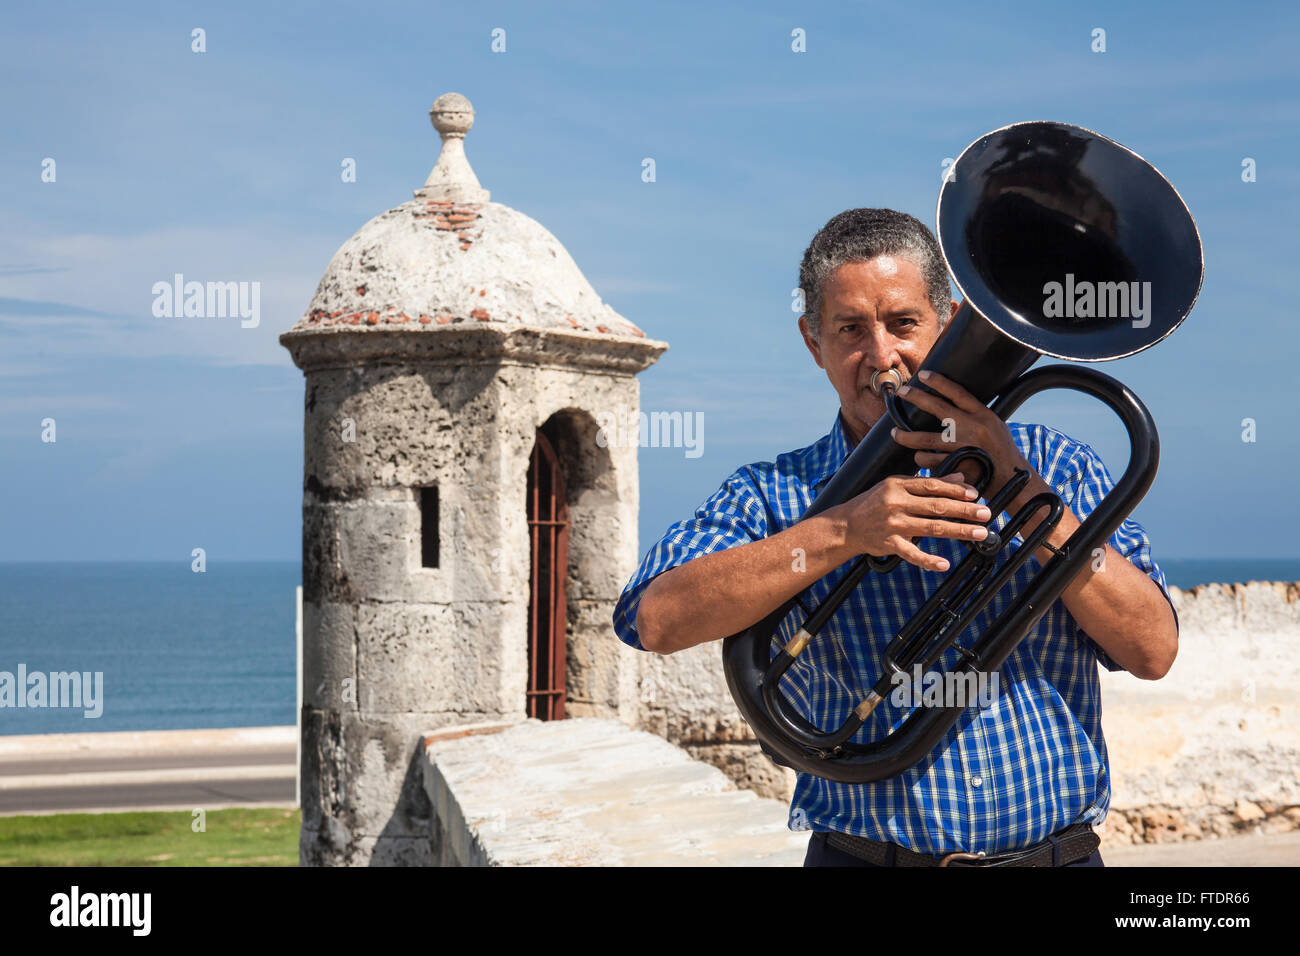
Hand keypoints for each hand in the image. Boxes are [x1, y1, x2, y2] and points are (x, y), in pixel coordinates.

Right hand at [833, 472, 992, 572]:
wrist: (845, 525)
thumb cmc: (873, 503)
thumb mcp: (896, 486)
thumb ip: (928, 483)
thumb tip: (960, 478)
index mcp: (898, 485)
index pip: (933, 486)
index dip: (956, 490)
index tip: (975, 495)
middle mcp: (896, 503)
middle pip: (937, 506)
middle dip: (964, 510)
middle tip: (986, 513)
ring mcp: (893, 525)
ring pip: (931, 528)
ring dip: (958, 531)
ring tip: (979, 533)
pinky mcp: (889, 544)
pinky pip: (911, 554)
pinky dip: (927, 560)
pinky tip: (944, 564)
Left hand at [889, 371, 1031, 493]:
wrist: (1013, 479)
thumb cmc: (1002, 451)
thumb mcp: (995, 426)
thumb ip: (976, 415)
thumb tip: (953, 402)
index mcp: (983, 416)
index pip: (958, 393)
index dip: (939, 382)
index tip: (923, 374)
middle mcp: (972, 429)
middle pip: (938, 408)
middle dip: (917, 397)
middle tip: (902, 391)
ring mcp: (963, 448)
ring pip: (926, 439)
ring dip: (907, 437)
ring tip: (896, 433)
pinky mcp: (957, 466)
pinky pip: (931, 461)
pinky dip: (922, 460)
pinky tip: (920, 458)